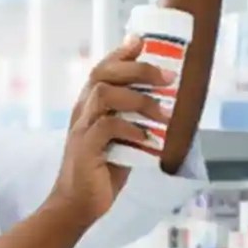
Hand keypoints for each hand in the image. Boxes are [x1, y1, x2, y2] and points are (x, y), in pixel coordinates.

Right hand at [48, 39, 173, 225]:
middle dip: (139, 69)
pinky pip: (108, 126)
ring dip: (140, 100)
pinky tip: (149, 139)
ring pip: (106, 94)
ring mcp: (81, 128)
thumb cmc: (101, 171)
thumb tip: (164, 102)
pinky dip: (132, 129)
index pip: (102, 68)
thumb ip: (132, 118)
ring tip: (164, 114)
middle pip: (105, 73)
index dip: (122, 52)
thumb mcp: (121, 138)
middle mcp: (82, 111)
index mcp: (89, 105)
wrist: (78, 205)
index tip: (143, 42)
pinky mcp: (85, 148)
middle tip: (169, 78)